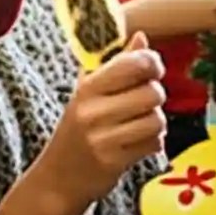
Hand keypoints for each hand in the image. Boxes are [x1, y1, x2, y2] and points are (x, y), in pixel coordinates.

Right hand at [36, 33, 166, 203]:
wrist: (58, 177)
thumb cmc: (77, 129)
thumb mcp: (89, 92)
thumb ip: (116, 63)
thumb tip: (141, 37)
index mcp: (88, 87)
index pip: (134, 63)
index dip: (152, 63)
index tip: (152, 70)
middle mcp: (93, 110)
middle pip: (152, 92)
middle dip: (155, 97)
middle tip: (143, 103)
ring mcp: (103, 137)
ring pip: (157, 119)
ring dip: (155, 123)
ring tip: (139, 125)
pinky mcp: (114, 160)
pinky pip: (154, 143)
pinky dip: (152, 143)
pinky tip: (138, 143)